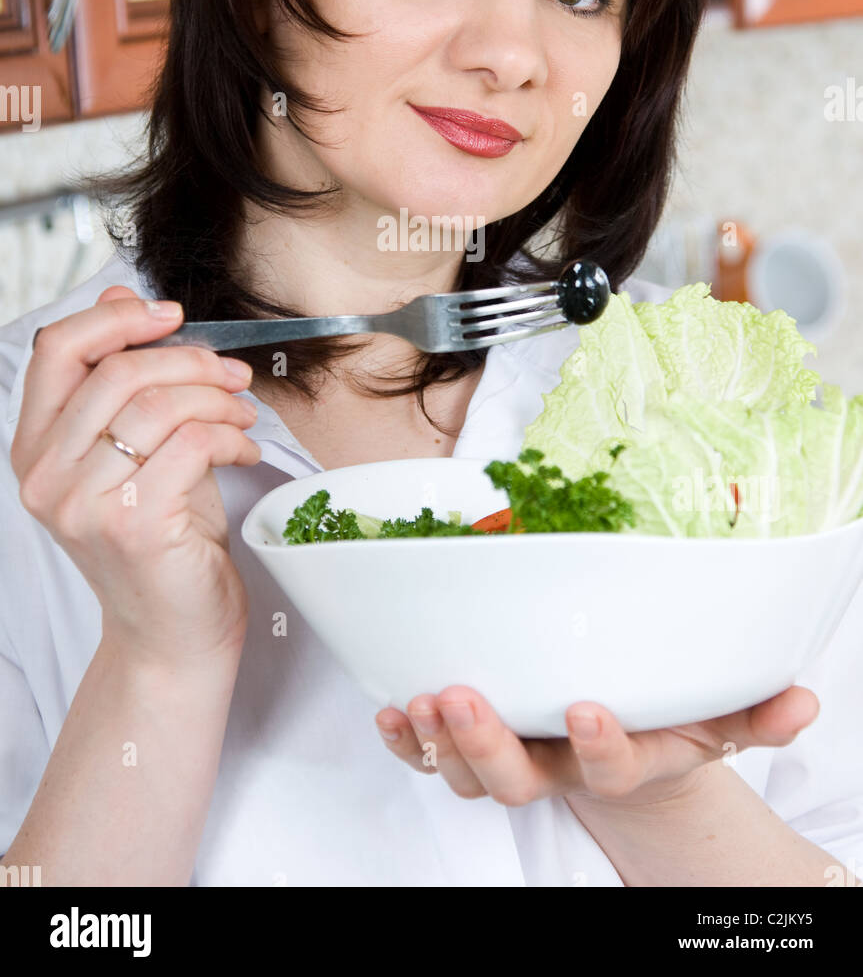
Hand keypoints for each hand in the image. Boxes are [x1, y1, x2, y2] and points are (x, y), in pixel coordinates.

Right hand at [11, 285, 261, 667]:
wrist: (171, 635)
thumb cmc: (161, 540)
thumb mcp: (137, 448)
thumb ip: (122, 380)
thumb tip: (120, 298)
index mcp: (35, 449)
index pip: (56, 350)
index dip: (116, 319)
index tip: (172, 316)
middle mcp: (45, 477)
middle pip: (117, 371)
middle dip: (191, 360)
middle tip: (232, 376)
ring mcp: (82, 505)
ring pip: (160, 405)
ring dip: (219, 399)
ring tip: (243, 416)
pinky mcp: (132, 526)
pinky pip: (192, 444)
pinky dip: (232, 436)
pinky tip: (244, 448)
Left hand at [375, 684, 819, 809]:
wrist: (626, 743)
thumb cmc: (669, 718)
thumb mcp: (718, 713)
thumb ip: (756, 713)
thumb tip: (802, 703)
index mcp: (621, 760)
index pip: (611, 768)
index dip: (600, 748)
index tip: (586, 710)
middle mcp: (560, 768)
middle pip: (518, 780)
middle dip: (488, 745)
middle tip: (463, 698)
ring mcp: (513, 760)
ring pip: (468, 775)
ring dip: (440, 743)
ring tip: (422, 700)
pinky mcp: (475, 747)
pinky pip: (432, 759)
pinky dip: (406, 742)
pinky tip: (390, 712)